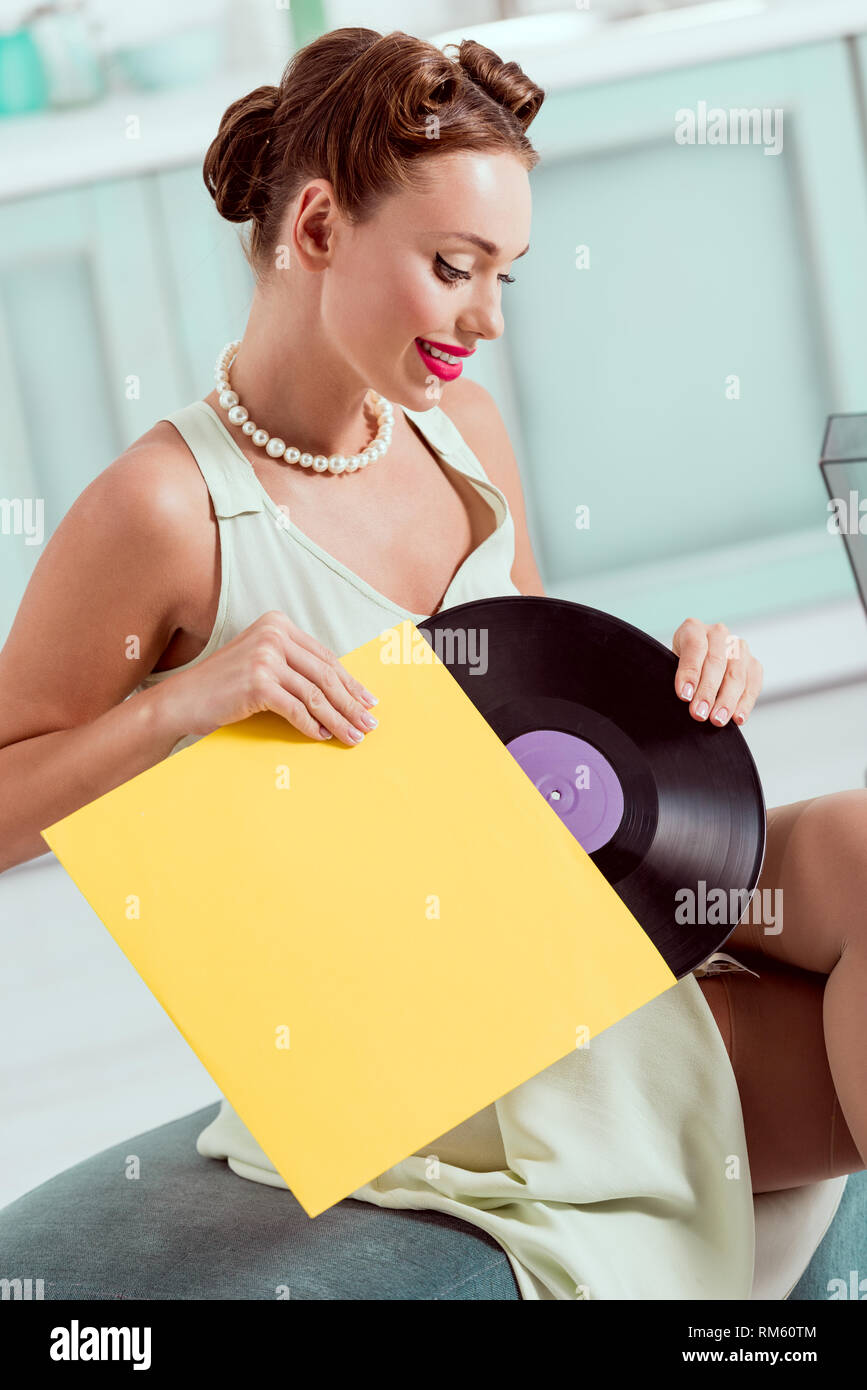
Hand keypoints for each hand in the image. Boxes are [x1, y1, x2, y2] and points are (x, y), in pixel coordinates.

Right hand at [152, 610, 378, 746]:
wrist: (183, 700)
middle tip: (368, 724)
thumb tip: (340, 689)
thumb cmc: (224, 686)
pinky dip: (312, 726)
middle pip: (325, 675)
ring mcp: (265, 657)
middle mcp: (274, 634)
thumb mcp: (262, 663)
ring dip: (338, 719)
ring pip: (315, 694)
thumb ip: (294, 666)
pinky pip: (297, 709)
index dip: (350, 682)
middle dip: (351, 703)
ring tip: (353, 736)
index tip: (367, 701)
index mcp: (278, 624)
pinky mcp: (258, 683)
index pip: (325, 657)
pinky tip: (322, 737)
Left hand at [670, 618, 762, 726]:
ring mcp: (739, 647)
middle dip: (707, 691)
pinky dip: (745, 703)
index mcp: (693, 628)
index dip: (690, 672)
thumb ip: (677, 677)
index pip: (694, 647)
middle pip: (716, 662)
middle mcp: (718, 633)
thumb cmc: (681, 669)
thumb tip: (684, 698)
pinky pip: (753, 684)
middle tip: (699, 713)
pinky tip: (738, 718)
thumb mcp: (669, 667)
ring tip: (717, 720)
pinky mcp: (753, 664)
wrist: (697, 666)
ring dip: (727, 700)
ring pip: (736, 674)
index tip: (684, 695)